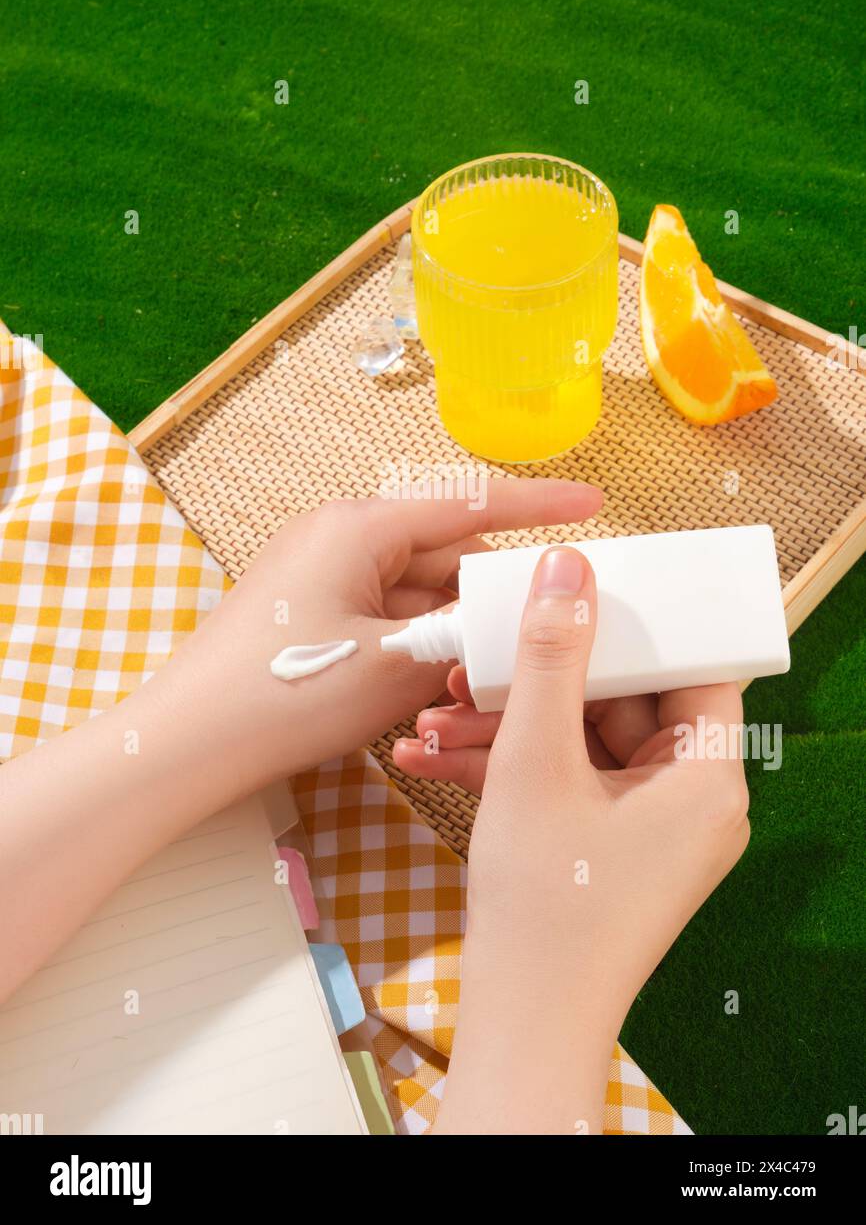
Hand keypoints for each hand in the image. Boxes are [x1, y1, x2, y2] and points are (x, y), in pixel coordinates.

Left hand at [160, 480, 602, 787]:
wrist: (186, 745)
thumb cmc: (283, 695)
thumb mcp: (393, 667)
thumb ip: (461, 637)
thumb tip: (507, 624)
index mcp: (358, 527)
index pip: (466, 503)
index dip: (538, 504)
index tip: (593, 502)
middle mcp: (338, 537)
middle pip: (443, 550)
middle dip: (493, 589)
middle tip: (550, 618)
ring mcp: (321, 575)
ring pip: (416, 589)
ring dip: (455, 624)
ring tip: (501, 665)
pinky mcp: (311, 612)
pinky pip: (386, 613)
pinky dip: (419, 641)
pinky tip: (446, 680)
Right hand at [428, 546, 748, 1134]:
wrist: (518, 1028)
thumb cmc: (545, 905)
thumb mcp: (537, 760)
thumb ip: (550, 657)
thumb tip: (568, 567)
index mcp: (705, 776)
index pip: (690, 669)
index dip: (637, 626)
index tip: (581, 591)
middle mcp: (687, 801)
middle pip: (620, 703)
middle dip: (536, 681)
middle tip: (474, 655)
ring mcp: (643, 829)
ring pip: (577, 744)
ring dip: (502, 727)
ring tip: (429, 715)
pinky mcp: (601, 849)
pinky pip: (560, 785)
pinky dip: (503, 770)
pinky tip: (425, 757)